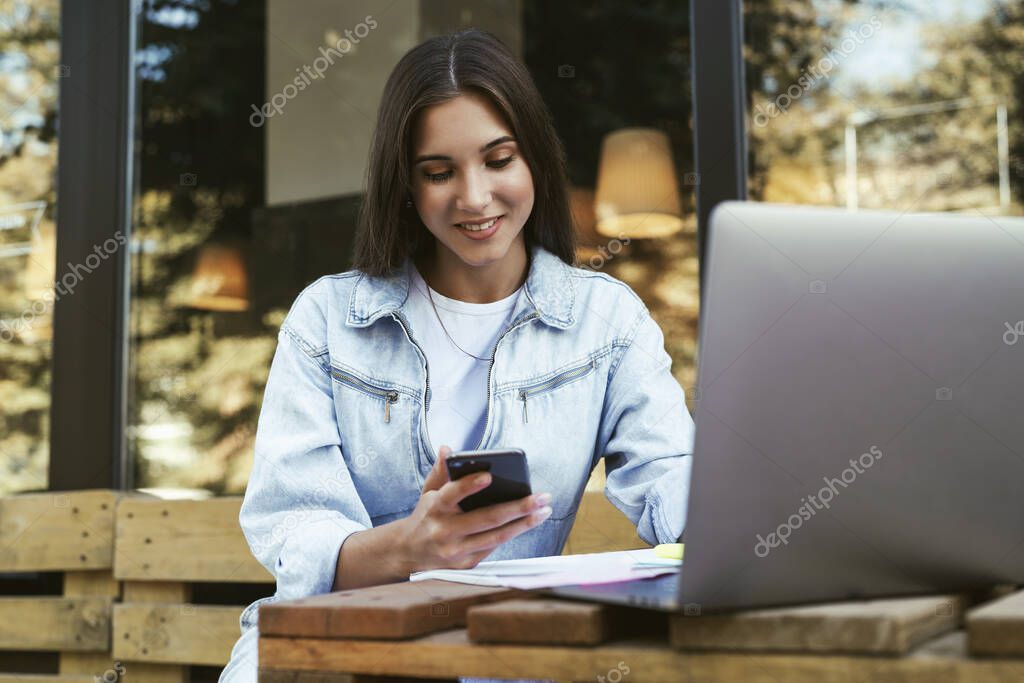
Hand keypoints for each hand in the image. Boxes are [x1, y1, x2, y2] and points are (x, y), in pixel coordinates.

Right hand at [394, 445, 552, 572]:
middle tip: (542, 497)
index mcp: (434, 508)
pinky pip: (494, 546)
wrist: (409, 552)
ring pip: (497, 536)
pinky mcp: (466, 564)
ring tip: (544, 510)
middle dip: (518, 507)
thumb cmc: (427, 515)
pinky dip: (512, 533)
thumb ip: (440, 471)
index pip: (451, 494)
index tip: (489, 476)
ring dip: (524, 523)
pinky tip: (529, 521)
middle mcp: (445, 531)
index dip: (469, 485)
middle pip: (486, 518)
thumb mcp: (429, 492)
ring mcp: (456, 551)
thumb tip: (447, 449)